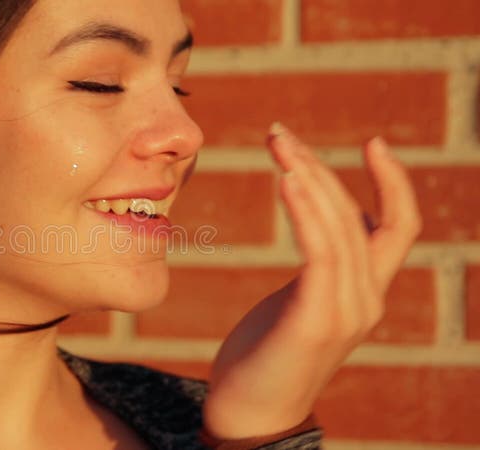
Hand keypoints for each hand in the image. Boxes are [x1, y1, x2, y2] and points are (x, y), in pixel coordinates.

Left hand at [201, 123, 422, 438]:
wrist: (250, 412)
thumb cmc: (266, 354)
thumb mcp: (300, 302)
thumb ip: (319, 270)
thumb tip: (315, 231)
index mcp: (366, 292)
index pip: (398, 226)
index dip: (392, 182)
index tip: (372, 142)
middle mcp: (367, 299)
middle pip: (355, 214)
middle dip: (317, 166)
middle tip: (278, 133)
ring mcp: (347, 311)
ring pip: (338, 226)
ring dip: (306, 177)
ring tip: (277, 143)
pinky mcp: (317, 320)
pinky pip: (320, 253)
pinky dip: (307, 212)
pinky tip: (286, 180)